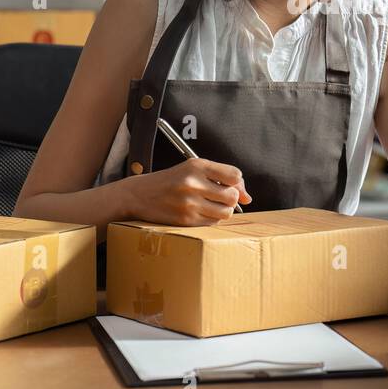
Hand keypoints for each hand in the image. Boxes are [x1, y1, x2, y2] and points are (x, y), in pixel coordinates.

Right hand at [123, 157, 251, 225]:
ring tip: (211, 205)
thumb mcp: (193, 170)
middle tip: (220, 197)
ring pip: (226, 212)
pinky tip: (200, 212)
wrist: (139, 194)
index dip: (237, 182)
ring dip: (223, 210)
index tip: (230, 185)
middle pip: (232, 196)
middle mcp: (192, 183)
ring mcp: (189, 203)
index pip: (235, 175)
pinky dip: (211, 219)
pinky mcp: (185, 220)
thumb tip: (248, 198)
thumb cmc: (171, 181)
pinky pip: (212, 222)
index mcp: (196, 166)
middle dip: (231, 198)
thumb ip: (222, 177)